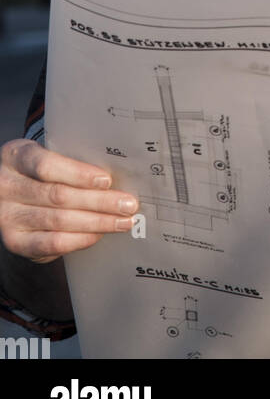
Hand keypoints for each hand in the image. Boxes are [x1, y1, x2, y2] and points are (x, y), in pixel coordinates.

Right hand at [0, 137, 138, 262]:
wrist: (11, 191)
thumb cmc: (38, 169)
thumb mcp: (46, 154)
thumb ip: (70, 160)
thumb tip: (116, 176)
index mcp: (15, 156)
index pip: (46, 165)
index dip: (78, 174)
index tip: (107, 180)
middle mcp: (6, 187)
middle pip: (57, 196)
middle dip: (99, 202)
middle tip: (128, 204)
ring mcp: (7, 216)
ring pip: (58, 221)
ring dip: (96, 222)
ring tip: (121, 221)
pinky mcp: (14, 241)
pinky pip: (50, 244)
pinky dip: (78, 239)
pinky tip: (98, 234)